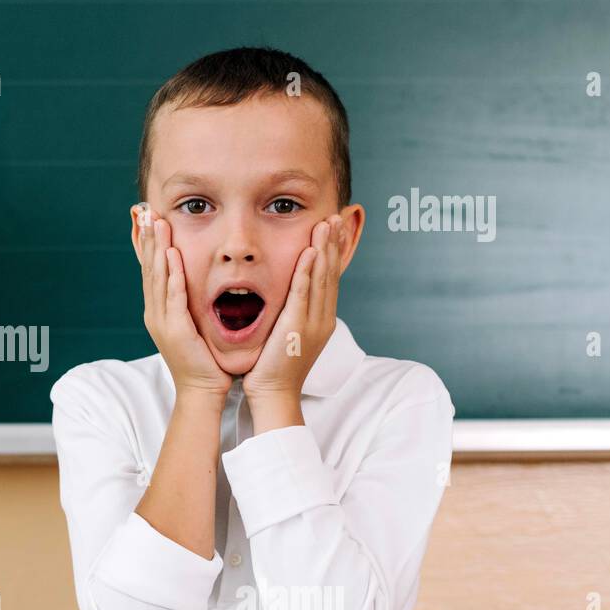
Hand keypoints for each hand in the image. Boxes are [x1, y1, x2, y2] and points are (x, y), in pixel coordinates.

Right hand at [134, 202, 233, 400]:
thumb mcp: (190, 325)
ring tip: (156, 223)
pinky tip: (171, 257)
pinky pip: (173, 297)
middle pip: (148, 268)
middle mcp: (155, 313)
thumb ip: (187, 302)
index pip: (149, 269)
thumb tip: (188, 281)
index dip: (145, 243)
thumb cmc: (202, 360)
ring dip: (156, 248)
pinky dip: (171, 275)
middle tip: (144, 210)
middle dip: (147, 237)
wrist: (201, 391)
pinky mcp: (176, 330)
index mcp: (158, 310)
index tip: (144, 218)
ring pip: (157, 277)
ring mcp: (162, 321)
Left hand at [242, 212, 346, 420]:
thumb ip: (293, 312)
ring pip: (322, 279)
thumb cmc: (274, 366)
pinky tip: (311, 251)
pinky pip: (304, 293)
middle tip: (336, 216)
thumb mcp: (289, 333)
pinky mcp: (297, 327)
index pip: (330, 278)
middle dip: (334, 243)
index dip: (333, 251)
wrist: (273, 392)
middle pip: (331, 273)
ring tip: (327, 223)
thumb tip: (291, 294)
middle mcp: (322, 318)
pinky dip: (308, 271)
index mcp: (321, 319)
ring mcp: (313, 323)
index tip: (334, 228)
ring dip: (325, 248)